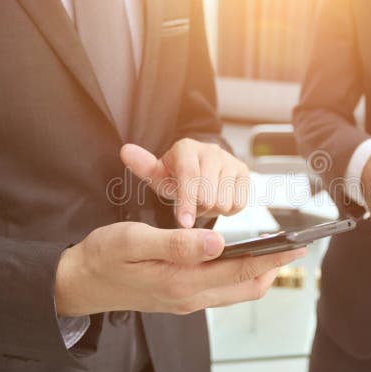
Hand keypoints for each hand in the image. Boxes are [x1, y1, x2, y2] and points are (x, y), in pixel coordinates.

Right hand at [55, 222, 306, 316]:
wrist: (81, 282)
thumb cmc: (104, 256)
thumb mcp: (134, 240)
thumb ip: (177, 243)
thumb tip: (218, 242)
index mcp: (181, 282)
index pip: (241, 271)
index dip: (273, 257)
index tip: (298, 244)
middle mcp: (189, 297)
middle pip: (247, 287)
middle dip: (275, 266)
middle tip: (299, 246)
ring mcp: (187, 301)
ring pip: (237, 292)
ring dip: (259, 272)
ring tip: (277, 249)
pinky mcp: (182, 297)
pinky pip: (222, 290)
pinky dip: (240, 275)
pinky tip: (243, 256)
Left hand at [120, 139, 249, 227]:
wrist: (201, 170)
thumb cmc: (175, 176)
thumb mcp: (158, 175)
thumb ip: (143, 166)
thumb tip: (126, 151)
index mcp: (186, 148)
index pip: (189, 178)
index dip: (187, 202)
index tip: (184, 223)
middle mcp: (212, 150)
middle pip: (208, 195)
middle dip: (198, 208)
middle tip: (190, 206)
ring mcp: (231, 160)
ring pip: (225, 201)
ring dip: (213, 210)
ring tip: (203, 203)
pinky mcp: (245, 172)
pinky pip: (239, 203)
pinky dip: (228, 209)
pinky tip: (218, 201)